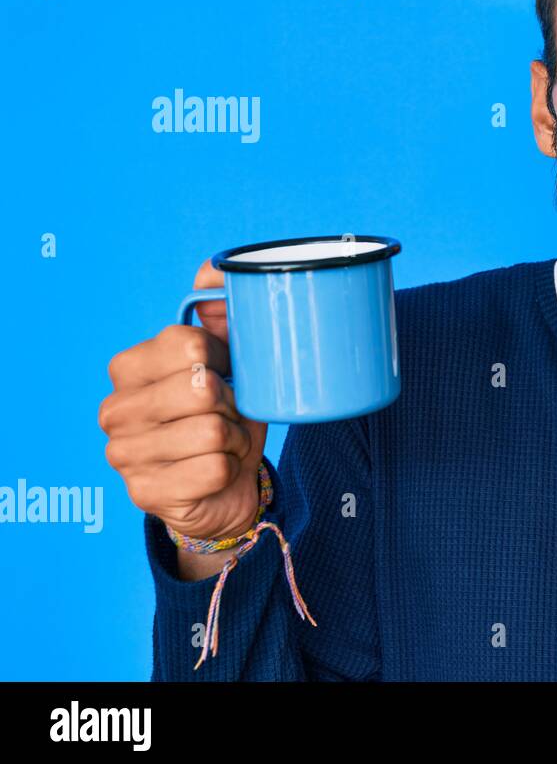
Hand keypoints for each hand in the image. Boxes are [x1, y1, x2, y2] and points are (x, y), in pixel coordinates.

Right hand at [99, 260, 267, 541]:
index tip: (224, 373)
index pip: (189, 344)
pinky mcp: (143, 493)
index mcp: (128, 366)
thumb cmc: (225, 414)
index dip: (224, 358)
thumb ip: (222, 312)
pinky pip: (214, 468)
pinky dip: (232, 468)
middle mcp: (114, 408)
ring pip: (212, 430)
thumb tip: (214, 270)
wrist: (225, 485)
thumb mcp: (230, 361)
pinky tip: (219, 470)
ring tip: (225, 443)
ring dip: (236, 438)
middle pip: (202, 389)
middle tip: (227, 414)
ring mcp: (123, 454)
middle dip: (233, 404)